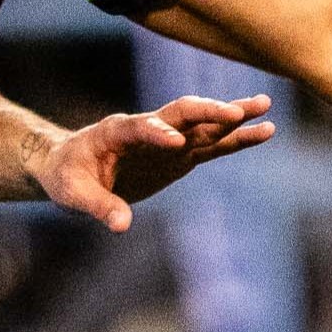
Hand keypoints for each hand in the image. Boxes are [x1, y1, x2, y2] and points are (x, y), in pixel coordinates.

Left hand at [35, 94, 274, 229]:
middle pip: (182, 113)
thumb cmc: (67, 176)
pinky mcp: (181, 155)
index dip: (157, 133)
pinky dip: (236, 139)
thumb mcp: (72, 193)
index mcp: (116, 131)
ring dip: (233, 115)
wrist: (71, 166)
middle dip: (207, 111)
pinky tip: (264, 131)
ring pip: (204, 124)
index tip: (175, 143)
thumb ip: (97, 206)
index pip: (141, 127)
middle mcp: (148, 128)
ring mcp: (168, 140)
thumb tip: (122, 225)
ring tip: (265, 105)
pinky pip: (212, 145)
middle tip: (235, 112)